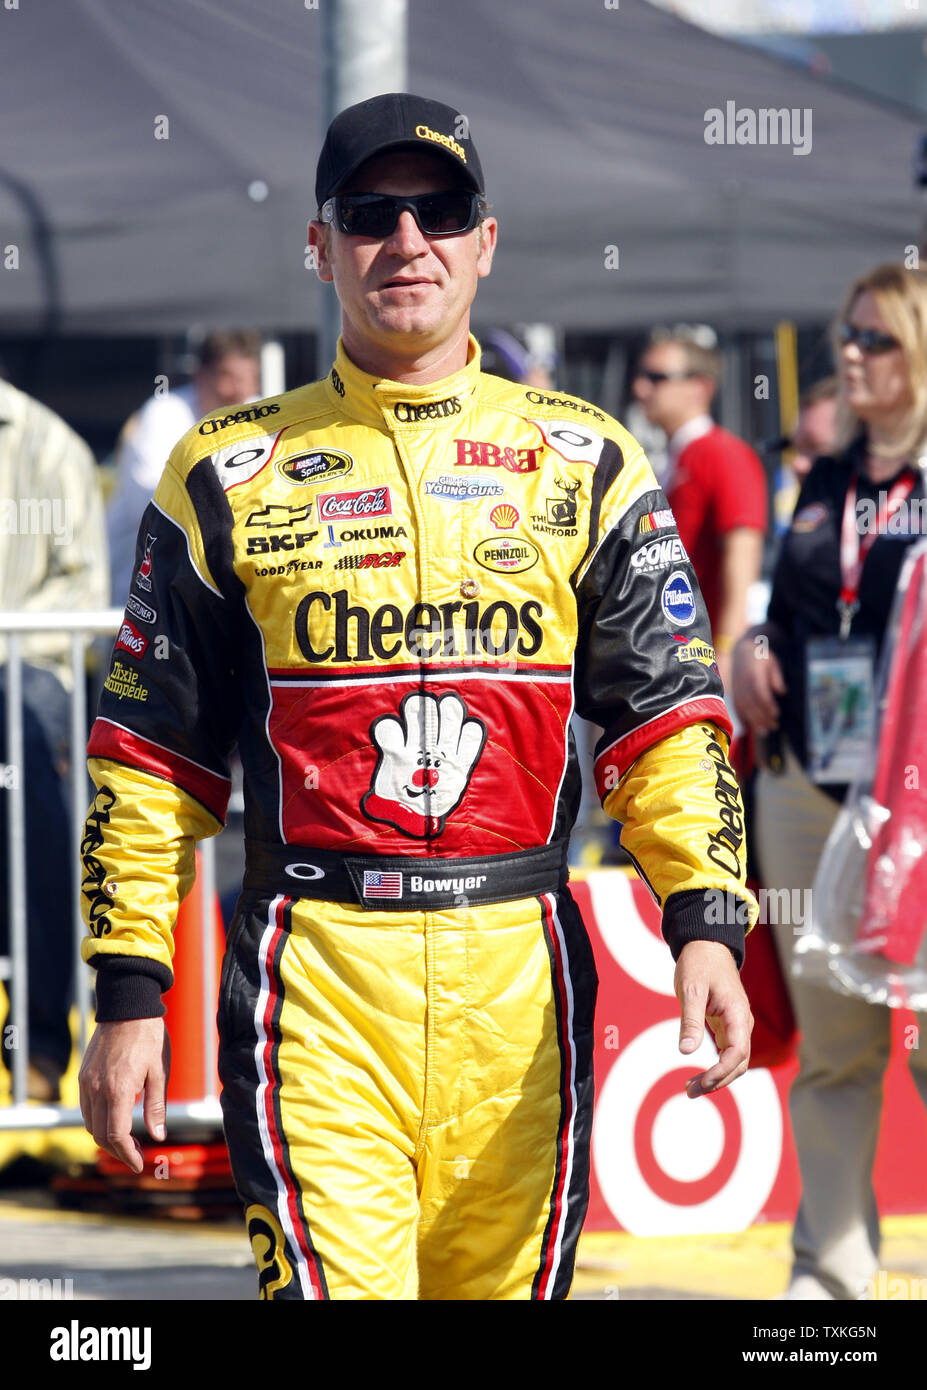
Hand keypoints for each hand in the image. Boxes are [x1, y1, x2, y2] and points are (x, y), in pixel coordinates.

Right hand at [78, 1018, 169, 1172]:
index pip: (115, 1136)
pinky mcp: (83, 1075)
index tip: (139, 1164)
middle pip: (99, 1134)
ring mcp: (86, 1082)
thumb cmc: (149, 1037)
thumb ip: (156, 1106)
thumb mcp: (160, 1072)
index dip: (127, 1155)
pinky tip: (114, 1119)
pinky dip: (98, 1121)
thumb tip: (158, 1136)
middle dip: (117, 1151)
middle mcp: (96, 1089)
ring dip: (105, 1137)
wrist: (127, 1007)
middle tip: (135, 1157)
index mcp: (118, 1090)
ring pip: (89, 1123)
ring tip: (126, 1141)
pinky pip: (86, 1107)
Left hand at [674, 940, 752, 1097]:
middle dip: (717, 1081)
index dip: (721, 1072)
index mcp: (737, 1013)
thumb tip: (686, 1051)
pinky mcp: (728, 1025)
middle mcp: (742, 1022)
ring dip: (716, 1077)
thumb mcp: (690, 989)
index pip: (737, 1053)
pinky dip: (715, 1066)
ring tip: (690, 1088)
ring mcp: (736, 1025)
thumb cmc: (698, 963)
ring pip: (734, 1061)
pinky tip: (698, 1075)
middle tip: (690, 1091)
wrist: (706, 945)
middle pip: (738, 1063)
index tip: (701, 1083)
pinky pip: (727, 1052)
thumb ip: (690, 1020)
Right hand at [731, 626, 785, 735]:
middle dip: (763, 717)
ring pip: (744, 707)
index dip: (768, 705)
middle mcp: (743, 683)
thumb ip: (776, 677)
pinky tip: (749, 727)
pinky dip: (742, 718)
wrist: (742, 650)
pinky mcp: (734, 692)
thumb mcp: (772, 662)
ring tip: (764, 731)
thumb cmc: (761, 656)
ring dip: (754, 721)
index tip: (777, 714)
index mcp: (753, 674)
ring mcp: (737, 688)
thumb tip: (781, 692)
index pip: (760, 693)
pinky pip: (736, 707)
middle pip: (752, 703)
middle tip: (774, 727)